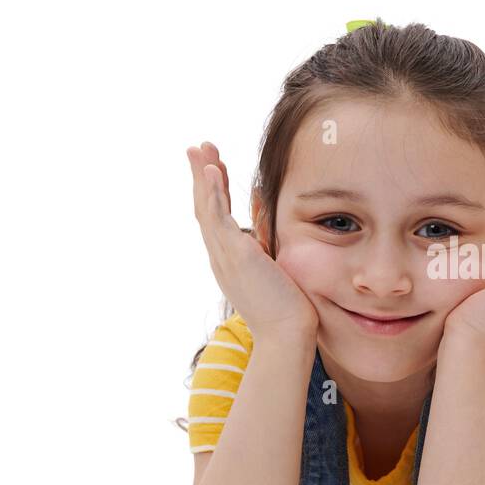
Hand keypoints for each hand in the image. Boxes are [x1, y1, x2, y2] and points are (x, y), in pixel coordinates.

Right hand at [187, 141, 317, 337]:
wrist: (287, 335)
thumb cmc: (288, 310)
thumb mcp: (275, 269)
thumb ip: (268, 247)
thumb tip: (269, 226)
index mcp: (229, 261)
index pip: (217, 218)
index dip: (214, 190)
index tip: (215, 168)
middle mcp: (221, 257)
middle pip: (204, 208)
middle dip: (201, 176)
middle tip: (197, 148)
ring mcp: (225, 256)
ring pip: (206, 208)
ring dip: (202, 176)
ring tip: (198, 148)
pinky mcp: (236, 256)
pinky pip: (218, 218)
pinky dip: (213, 192)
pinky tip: (211, 170)